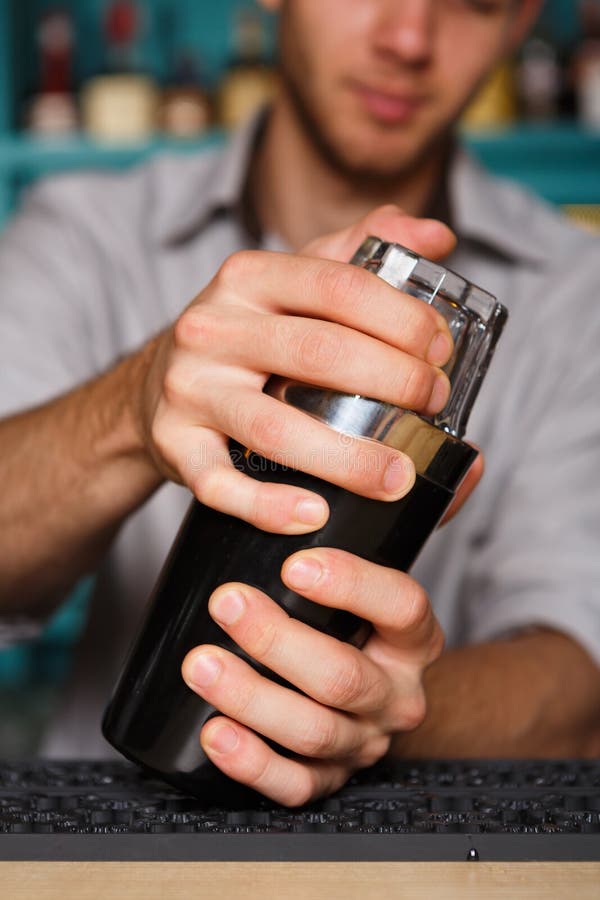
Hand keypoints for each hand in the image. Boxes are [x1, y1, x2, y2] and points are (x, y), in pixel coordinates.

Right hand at [135, 205, 457, 531]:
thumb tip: (438, 236)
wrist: (155, 384)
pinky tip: (316, 515)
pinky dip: (269, 505)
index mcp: (249, 278)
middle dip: (393, 381)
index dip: (402, 318)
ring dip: (346, 459)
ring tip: (398, 477)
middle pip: (318, 353)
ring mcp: (190, 390)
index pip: (338, 285)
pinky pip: (221, 484)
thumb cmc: (245, 336)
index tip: (441, 351)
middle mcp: (212, 327)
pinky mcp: (174, 446)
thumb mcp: (291, 281)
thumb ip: (359, 252)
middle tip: (432, 404)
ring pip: (275, 427)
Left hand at [181, 547, 443, 805]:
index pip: (401, 606)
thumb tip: (429, 467)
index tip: (294, 564)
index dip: (351, 585)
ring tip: (200, 664)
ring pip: (314, 730)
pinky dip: (252, 763)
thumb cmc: (356, 623)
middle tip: (226, 603)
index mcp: (414, 638)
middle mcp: (396, 694)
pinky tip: (215, 732)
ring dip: (252, 697)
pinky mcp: (329, 780)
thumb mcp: (374, 577)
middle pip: (343, 675)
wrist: (371, 698)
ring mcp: (364, 741)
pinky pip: (295, 785)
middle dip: (277, 640)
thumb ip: (378, 530)